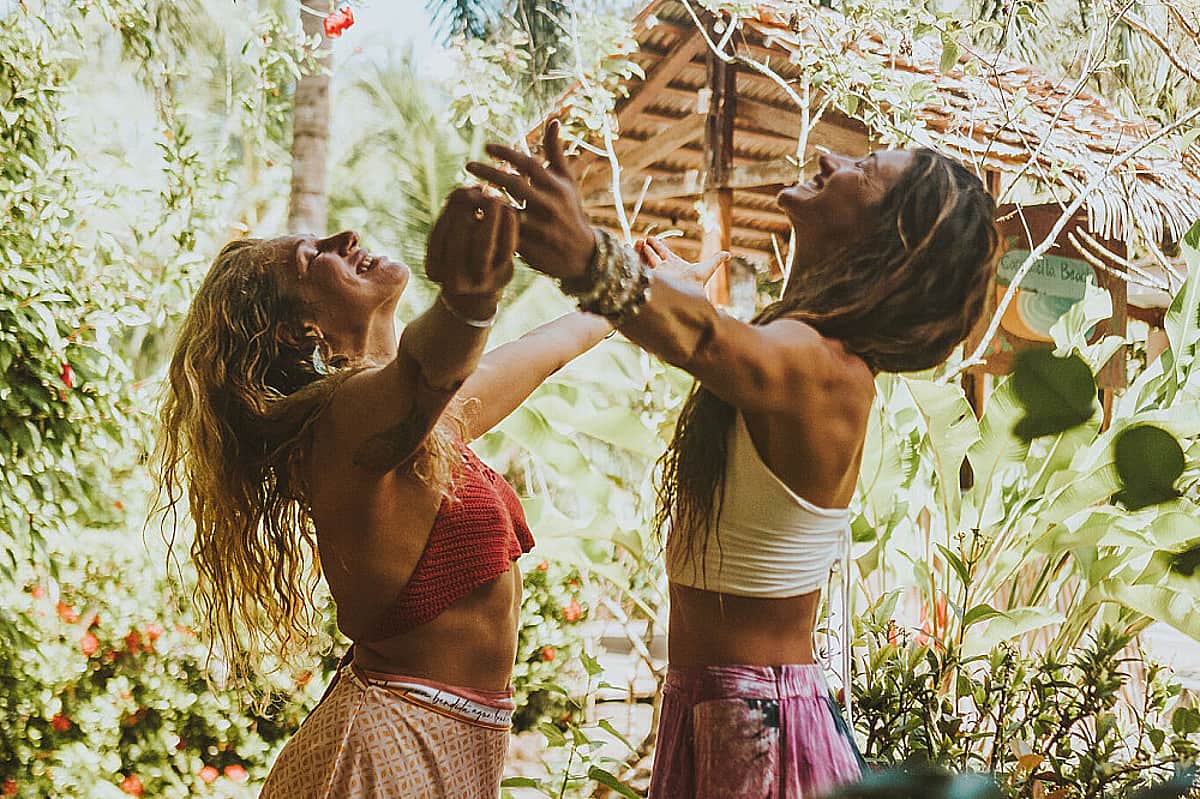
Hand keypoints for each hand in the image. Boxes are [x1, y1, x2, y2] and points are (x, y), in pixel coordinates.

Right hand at [425, 186, 516, 299]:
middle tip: (478, 189)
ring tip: (492, 197)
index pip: (438, 235)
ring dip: (488, 215)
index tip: (460, 190)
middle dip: (467, 210)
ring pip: (482, 244)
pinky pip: (506, 247)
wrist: (480, 288)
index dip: (449, 210)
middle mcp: (454, 282)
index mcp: (433, 270)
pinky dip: (507, 224)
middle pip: (458, 239)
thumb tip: (473, 188)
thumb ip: (455, 211)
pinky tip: (509, 209)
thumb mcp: (451, 233)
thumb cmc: (461, 253)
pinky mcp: (503, 276)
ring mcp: (479, 283)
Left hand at [465, 119, 595, 282]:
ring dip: (486, 201)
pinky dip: (489, 227)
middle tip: (468, 164)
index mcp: (557, 187)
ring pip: (507, 212)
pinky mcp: (532, 249)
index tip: (486, 147)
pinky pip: (505, 236)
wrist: (582, 255)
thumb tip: (553, 119)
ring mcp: (541, 228)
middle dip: (489, 173)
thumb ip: (555, 153)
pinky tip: (473, 218)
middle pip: (514, 184)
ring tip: (466, 192)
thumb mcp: (567, 182)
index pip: (529, 164)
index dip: (506, 154)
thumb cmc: (570, 212)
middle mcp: (550, 205)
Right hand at [635, 236, 729, 290]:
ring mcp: (656, 275)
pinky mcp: (650, 279)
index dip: (657, 245)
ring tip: (637, 242)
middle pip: (652, 255)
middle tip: (643, 239)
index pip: (662, 253)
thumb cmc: (696, 287)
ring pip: (645, 261)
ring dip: (640, 251)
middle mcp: (663, 270)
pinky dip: (634, 259)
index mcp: (673, 265)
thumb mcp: (706, 269)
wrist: (686, 300)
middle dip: (647, 247)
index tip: (650, 238)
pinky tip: (630, 251)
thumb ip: (715, 261)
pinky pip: (640, 268)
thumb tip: (728, 254)